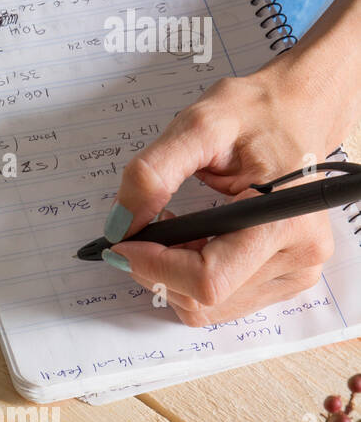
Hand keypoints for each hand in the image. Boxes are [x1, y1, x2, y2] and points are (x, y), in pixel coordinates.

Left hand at [102, 67, 339, 326]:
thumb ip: (154, 173)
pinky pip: (219, 301)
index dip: (154, 266)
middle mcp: (300, 255)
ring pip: (206, 307)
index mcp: (285, 220)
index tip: (121, 242)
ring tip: (173, 226)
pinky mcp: (284, 279)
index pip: (208, 278)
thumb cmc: (255, 114)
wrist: (297, 114)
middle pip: (203, 298)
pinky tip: (191, 239)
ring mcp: (295, 272)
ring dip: (171, 273)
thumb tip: (122, 222)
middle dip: (157, 267)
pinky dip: (189, 276)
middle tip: (145, 224)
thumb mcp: (198, 125)